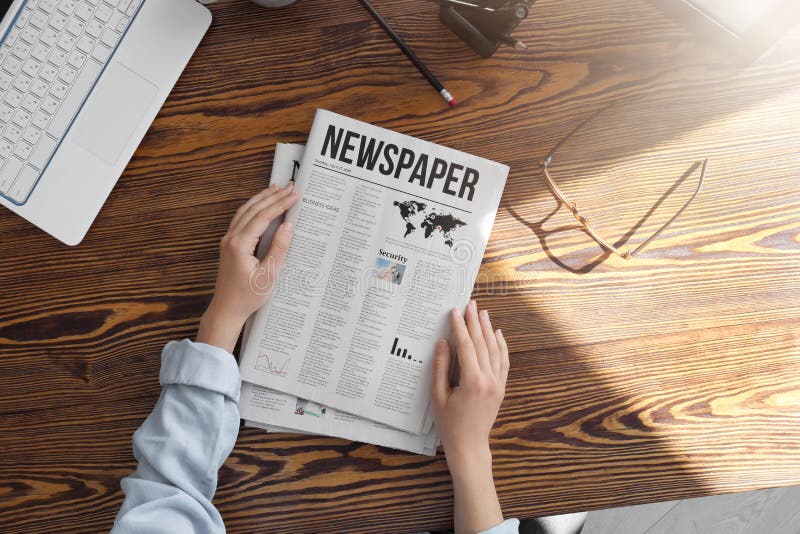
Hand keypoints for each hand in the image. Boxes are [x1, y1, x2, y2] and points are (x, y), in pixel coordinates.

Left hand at [197, 184, 298, 352]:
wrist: (227, 309)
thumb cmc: (247, 296)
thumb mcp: (269, 274)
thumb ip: (279, 248)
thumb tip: (288, 226)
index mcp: (240, 244)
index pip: (263, 217)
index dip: (280, 205)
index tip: (294, 196)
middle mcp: (231, 238)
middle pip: (253, 209)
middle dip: (272, 197)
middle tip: (289, 187)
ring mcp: (228, 241)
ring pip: (245, 211)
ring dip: (261, 199)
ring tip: (275, 189)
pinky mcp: (229, 245)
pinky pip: (241, 219)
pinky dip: (253, 208)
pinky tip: (261, 205)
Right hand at [432, 300, 508, 533]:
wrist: (469, 446)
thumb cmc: (449, 424)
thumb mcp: (438, 396)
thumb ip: (440, 368)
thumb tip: (443, 343)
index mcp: (472, 381)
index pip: (466, 346)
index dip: (460, 326)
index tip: (455, 311)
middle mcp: (489, 380)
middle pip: (482, 343)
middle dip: (475, 322)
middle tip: (470, 304)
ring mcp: (497, 384)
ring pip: (494, 350)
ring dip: (488, 329)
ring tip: (482, 312)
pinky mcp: (501, 388)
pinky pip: (503, 362)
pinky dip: (501, 346)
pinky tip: (497, 333)